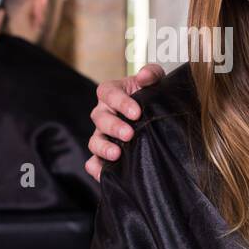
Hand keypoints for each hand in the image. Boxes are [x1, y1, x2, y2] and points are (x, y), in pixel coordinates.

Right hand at [85, 63, 165, 181]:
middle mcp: (103, 113)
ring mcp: (102, 135)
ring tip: (117, 155)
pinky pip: (92, 163)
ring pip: (94, 141)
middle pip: (99, 118)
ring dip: (103, 148)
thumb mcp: (155, 80)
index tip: (136, 112)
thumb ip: (152, 74)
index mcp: (112, 93)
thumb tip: (144, 76)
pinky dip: (96, 168)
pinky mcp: (104, 155)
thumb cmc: (151, 95)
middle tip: (129, 134)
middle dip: (113, 127)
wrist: (156, 115)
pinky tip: (105, 174)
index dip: (120, 102)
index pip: (108, 93)